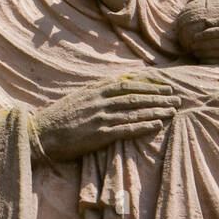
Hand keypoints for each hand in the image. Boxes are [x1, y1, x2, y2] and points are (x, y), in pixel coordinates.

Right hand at [31, 77, 180, 162]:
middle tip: (177, 97)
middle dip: (158, 96)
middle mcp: (100, 101)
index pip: (128, 84)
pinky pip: (126, 128)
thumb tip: (115, 87)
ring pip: (134, 111)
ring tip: (173, 110)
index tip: (165, 85)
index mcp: (95, 91)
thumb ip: (97, 93)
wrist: (41, 134)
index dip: (149, 85)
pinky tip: (157, 125)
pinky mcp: (99, 134)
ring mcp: (100, 117)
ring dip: (156, 110)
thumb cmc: (59, 117)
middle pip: (136, 96)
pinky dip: (143, 126)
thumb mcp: (78, 98)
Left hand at [187, 18, 218, 62]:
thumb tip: (205, 21)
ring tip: (195, 53)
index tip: (194, 37)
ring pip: (210, 53)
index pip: (209, 33)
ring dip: (200, 53)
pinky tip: (202, 60)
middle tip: (192, 46)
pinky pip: (215, 61)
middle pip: (207, 44)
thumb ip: (217, 21)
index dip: (200, 36)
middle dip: (198, 45)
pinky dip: (207, 61)